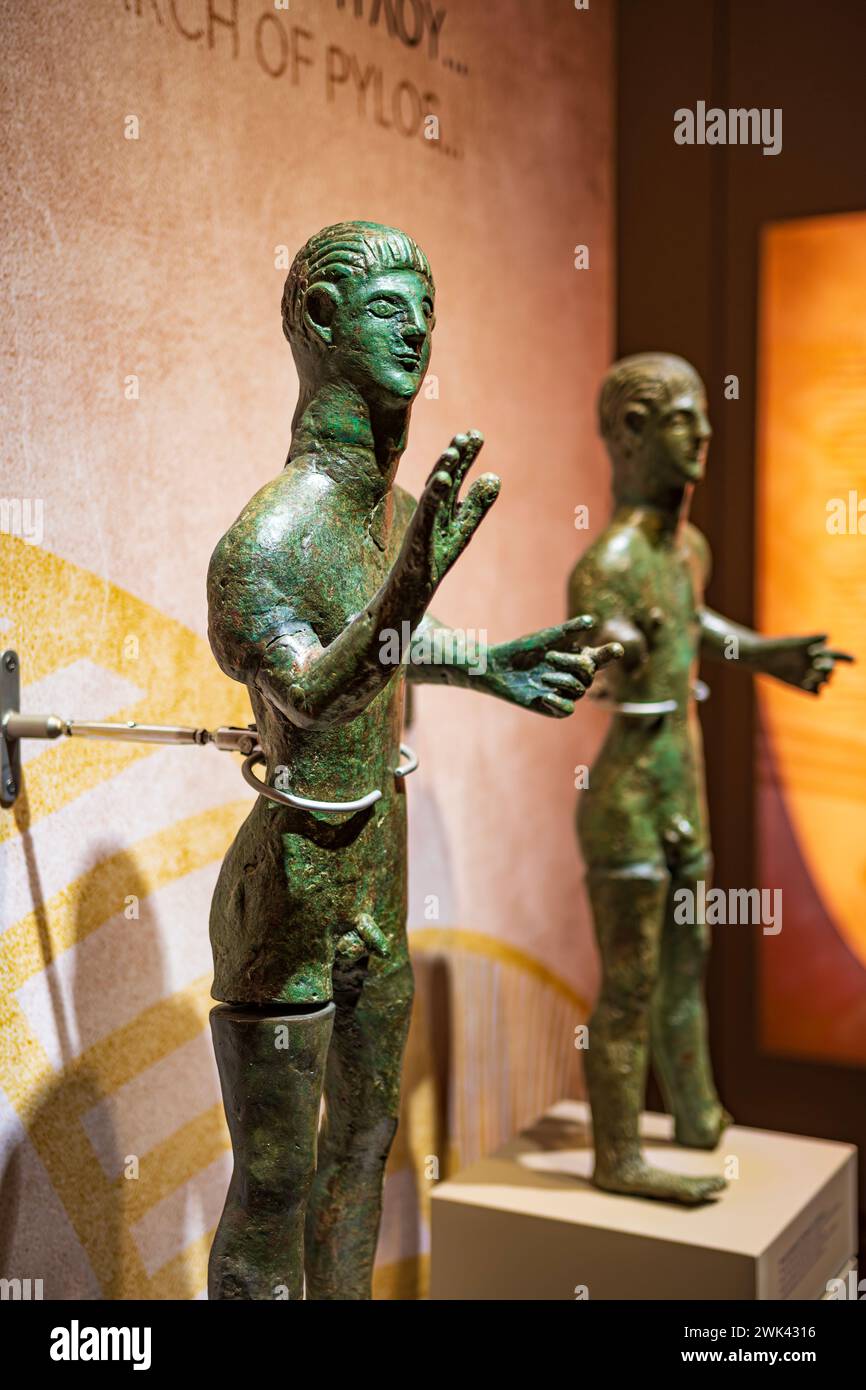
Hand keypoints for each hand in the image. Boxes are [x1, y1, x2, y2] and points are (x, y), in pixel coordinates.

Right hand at [395, 432, 499, 604]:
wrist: (409, 590)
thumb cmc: (432, 558)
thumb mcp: (462, 528)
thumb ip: (476, 504)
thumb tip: (495, 476)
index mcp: (442, 507)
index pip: (454, 476)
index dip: (464, 456)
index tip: (474, 433)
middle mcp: (431, 511)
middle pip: (444, 479)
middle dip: (456, 456)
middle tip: (469, 434)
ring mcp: (422, 523)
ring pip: (433, 493)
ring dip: (442, 471)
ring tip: (454, 451)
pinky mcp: (418, 539)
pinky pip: (426, 514)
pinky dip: (434, 497)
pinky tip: (441, 480)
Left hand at [484, 615, 623, 716]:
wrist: (500, 666)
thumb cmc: (524, 649)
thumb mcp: (547, 637)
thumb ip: (569, 630)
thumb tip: (591, 621)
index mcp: (577, 658)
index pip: (600, 658)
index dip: (610, 654)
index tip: (617, 648)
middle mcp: (574, 676)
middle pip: (589, 674)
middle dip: (572, 663)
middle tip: (549, 656)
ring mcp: (565, 693)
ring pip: (579, 691)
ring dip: (561, 680)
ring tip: (541, 675)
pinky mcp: (553, 707)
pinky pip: (567, 710)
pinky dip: (558, 702)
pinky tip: (544, 696)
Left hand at [757, 633, 853, 693]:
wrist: (762, 658)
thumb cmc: (779, 647)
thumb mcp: (795, 643)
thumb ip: (811, 639)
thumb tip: (827, 637)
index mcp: (818, 652)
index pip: (836, 655)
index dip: (846, 658)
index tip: (854, 660)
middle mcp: (817, 665)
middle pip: (831, 669)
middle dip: (826, 668)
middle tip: (815, 665)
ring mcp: (811, 676)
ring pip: (826, 681)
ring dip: (820, 679)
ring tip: (807, 674)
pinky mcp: (803, 687)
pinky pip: (816, 693)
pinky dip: (814, 690)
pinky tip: (803, 684)